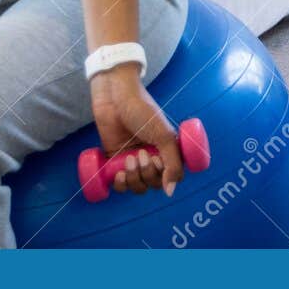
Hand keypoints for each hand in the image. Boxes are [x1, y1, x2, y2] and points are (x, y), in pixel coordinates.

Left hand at [88, 64, 180, 196]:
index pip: (172, 177)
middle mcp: (152, 157)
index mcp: (168, 150)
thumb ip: (173, 163)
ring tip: (129, 159)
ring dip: (133, 179)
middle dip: (147, 174)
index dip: (164, 176)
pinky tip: (118, 174)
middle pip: (154, 184)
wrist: (115, 96)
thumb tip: (171, 192)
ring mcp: (134, 160)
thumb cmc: (142, 109)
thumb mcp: (163, 134)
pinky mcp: (115, 161)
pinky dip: (120, 184)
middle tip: (140, 154)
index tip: (157, 160)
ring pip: (138, 186)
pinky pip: (120, 184)